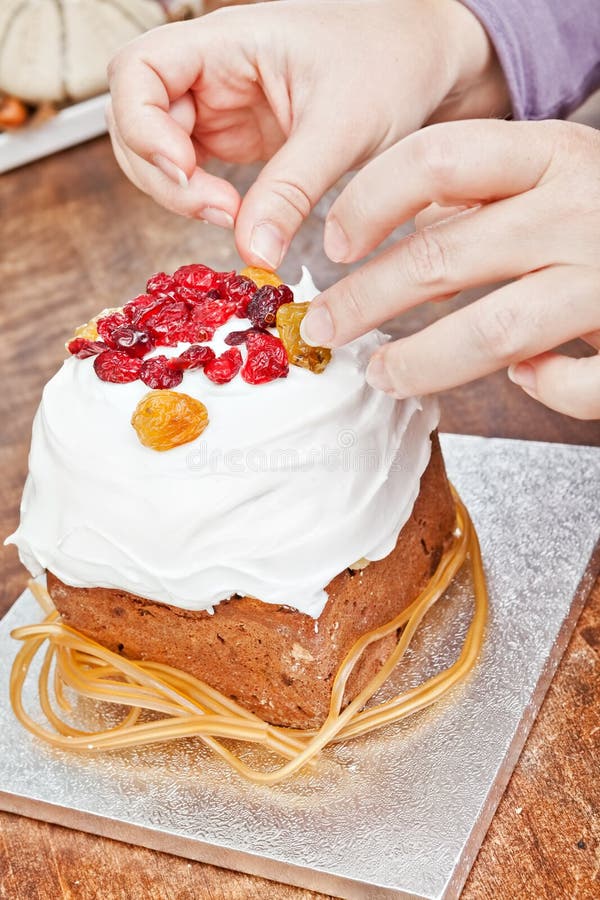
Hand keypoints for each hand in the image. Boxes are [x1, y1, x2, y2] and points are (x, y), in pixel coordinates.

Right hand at [106, 0, 508, 268]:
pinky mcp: (237, 140)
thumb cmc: (390, 63)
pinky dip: (203, 203)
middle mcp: (212, 72)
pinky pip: (195, 175)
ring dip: (179, 195)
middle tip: (217, 211)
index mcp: (228, 42)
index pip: (138, 70)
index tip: (181, 166)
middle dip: (161, 174)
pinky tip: (239, 218)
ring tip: (232, 218)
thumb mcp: (343, 127)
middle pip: (137, 121)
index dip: (140, 123)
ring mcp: (220, 108)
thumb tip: (253, 251)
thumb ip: (293, 190)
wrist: (424, 65)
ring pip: (160, 155)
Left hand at [300, 119, 599, 419]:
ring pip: (491, 331)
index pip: (437, 159)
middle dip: (364, 301)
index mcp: (550, 153)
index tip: (334, 243)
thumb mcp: (548, 171)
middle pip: (441, 257)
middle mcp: (576, 209)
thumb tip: (396, 235)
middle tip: (325, 328)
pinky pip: (573, 382)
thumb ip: (478, 195)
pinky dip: (543, 388)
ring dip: (421, 361)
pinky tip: (523, 379)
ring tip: (382, 374)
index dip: (370, 202)